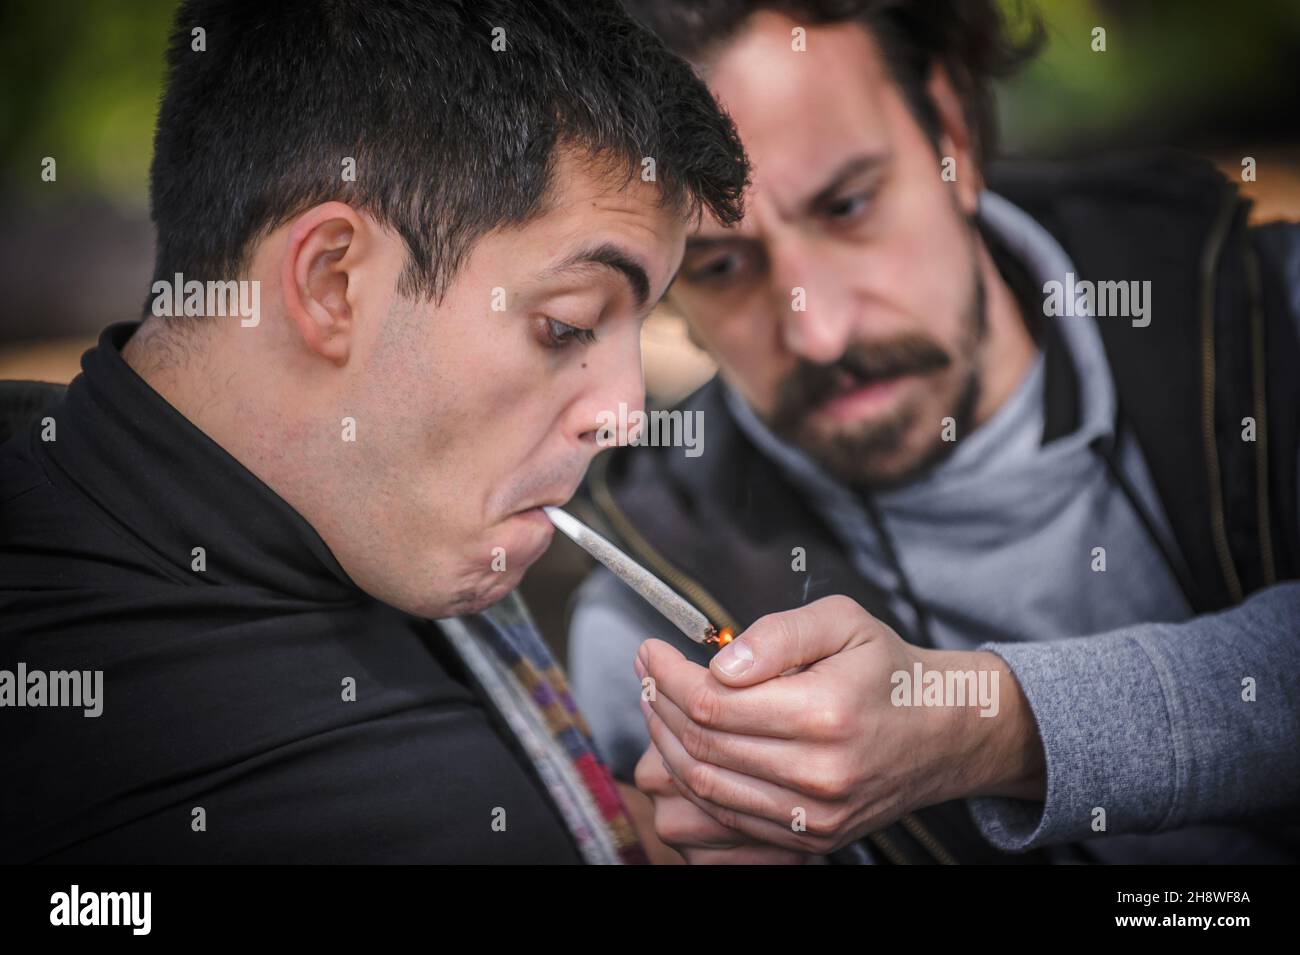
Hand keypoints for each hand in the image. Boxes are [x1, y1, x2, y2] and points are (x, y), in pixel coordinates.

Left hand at [635, 595, 1045, 854]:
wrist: (943, 733)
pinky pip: (729, 823)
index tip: (649, 651)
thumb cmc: (888, 671)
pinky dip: (694, 790)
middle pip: (701, 747)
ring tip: (657, 708)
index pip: (712, 703)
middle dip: (659, 706)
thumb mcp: (843, 622)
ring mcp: (816, 816)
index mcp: (824, 713)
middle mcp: (819, 774)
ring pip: (706, 790)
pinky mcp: (814, 840)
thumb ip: (778, 634)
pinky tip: (684, 752)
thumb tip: (723, 664)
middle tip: (647, 674)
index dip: (667, 676)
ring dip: (666, 748)